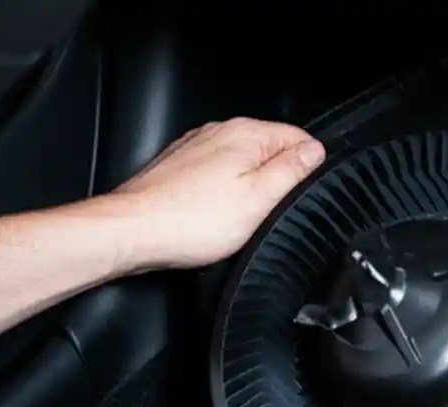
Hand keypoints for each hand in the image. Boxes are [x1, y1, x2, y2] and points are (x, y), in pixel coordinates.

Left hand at [91, 117, 325, 271]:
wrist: (133, 232)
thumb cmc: (189, 221)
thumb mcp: (259, 199)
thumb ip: (292, 170)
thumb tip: (315, 151)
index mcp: (245, 134)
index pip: (297, 137)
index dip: (309, 165)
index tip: (303, 191)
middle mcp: (218, 133)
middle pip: (268, 150)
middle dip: (276, 180)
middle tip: (268, 213)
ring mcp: (195, 149)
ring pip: (240, 164)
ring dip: (247, 189)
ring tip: (237, 219)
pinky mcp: (179, 168)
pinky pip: (215, 176)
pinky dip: (221, 195)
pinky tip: (213, 218)